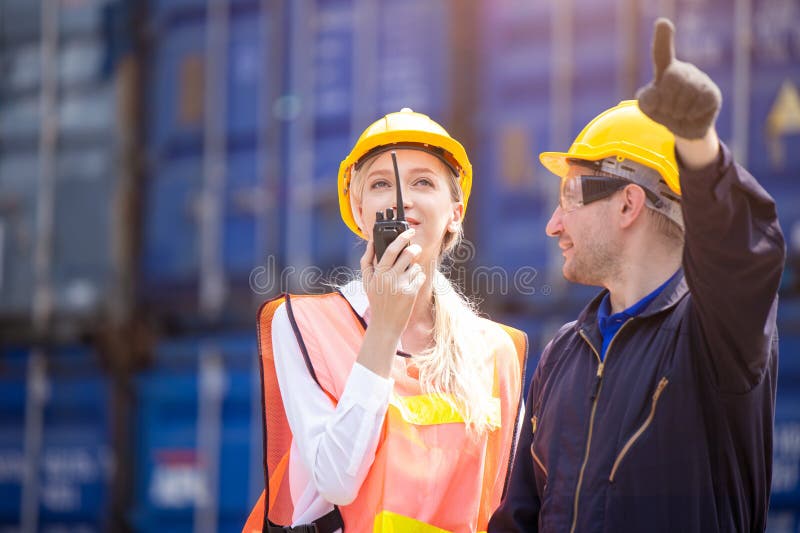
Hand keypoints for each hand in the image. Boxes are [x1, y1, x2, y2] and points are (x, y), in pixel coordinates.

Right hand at [360, 228, 424, 338]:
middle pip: (406, 255)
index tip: (409, 231)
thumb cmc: (376, 300)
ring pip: (415, 266)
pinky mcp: (411, 294)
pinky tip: (411, 286)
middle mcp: (389, 279)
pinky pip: (421, 277)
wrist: (385, 325)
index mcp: (378, 274)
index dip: (400, 238)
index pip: (390, 251)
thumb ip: (367, 261)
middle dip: (414, 248)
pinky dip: (418, 278)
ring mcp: (401, 286)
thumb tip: (372, 241)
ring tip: (408, 275)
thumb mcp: (367, 281)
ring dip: (414, 268)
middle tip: (416, 248)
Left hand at [636, 18, 721, 139]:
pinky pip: (698, 103)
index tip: (663, 23)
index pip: (662, 52)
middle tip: (666, 110)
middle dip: (665, 99)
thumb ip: (646, 99)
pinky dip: (690, 115)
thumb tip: (657, 93)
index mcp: (666, 70)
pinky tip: (691, 115)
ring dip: (676, 111)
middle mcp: (684, 70)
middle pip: (672, 77)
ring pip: (686, 93)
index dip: (663, 38)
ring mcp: (700, 80)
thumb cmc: (664, 111)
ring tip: (678, 114)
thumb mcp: (648, 107)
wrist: (684, 128)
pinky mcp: (712, 93)